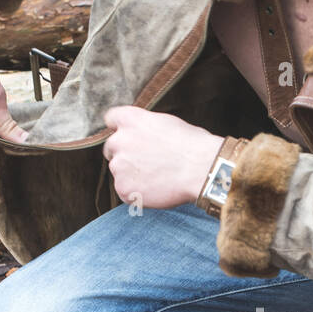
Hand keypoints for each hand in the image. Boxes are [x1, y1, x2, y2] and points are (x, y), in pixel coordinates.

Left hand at [102, 106, 222, 211]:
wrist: (202, 170)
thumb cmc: (192, 146)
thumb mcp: (165, 124)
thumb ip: (144, 128)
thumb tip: (140, 137)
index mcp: (130, 118)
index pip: (111, 119)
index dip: (120, 130)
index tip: (129, 138)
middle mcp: (119, 140)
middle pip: (111, 148)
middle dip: (125, 155)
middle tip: (148, 164)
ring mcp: (119, 165)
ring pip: (119, 171)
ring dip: (132, 175)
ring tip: (158, 177)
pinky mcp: (123, 188)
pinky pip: (125, 191)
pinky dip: (137, 193)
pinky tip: (156, 189)